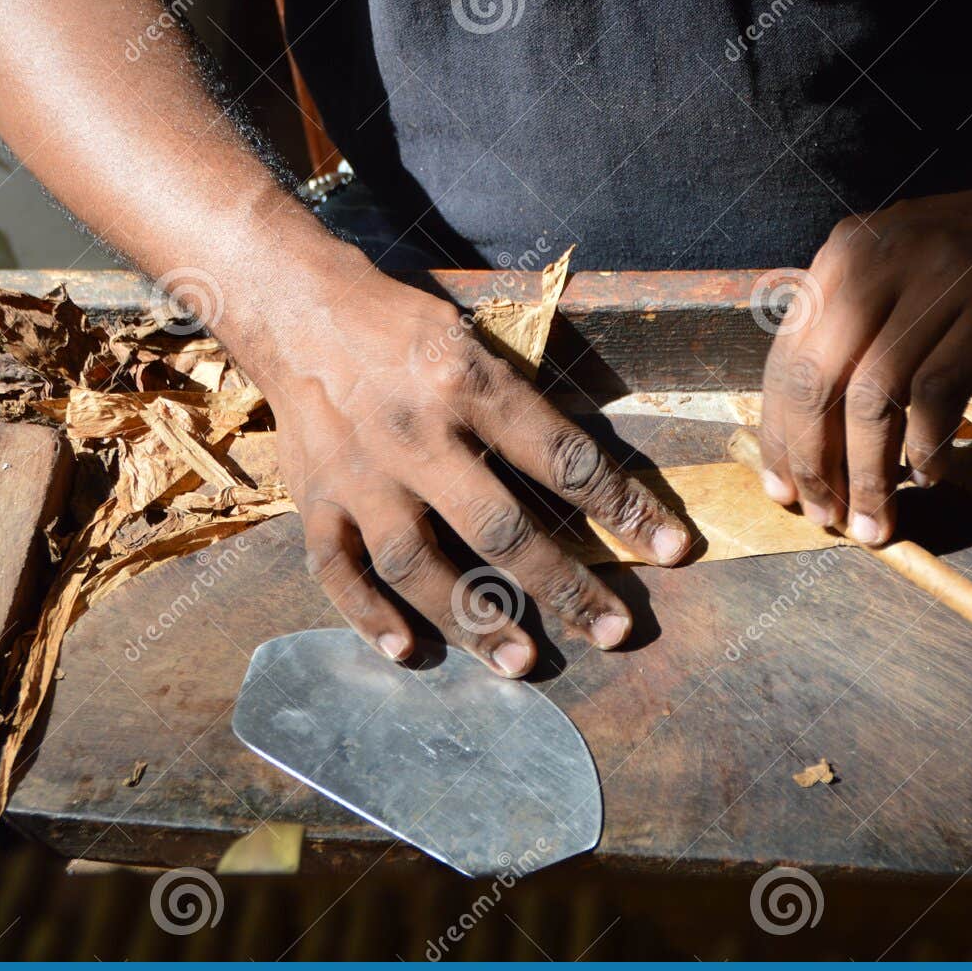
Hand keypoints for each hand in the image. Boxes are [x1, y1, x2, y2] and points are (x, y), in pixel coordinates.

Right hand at [266, 275, 691, 677]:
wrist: (299, 309)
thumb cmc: (404, 328)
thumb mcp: (476, 341)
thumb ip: (522, 406)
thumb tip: (591, 476)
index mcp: (467, 384)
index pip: (562, 458)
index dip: (623, 509)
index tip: (672, 551)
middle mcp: (415, 435)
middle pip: (499, 528)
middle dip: (563, 587)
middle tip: (612, 633)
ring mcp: (359, 474)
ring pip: (418, 564)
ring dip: (472, 621)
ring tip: (521, 661)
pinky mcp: (313, 498)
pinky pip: (336, 571)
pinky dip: (369, 616)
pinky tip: (409, 651)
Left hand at [757, 178, 971, 544]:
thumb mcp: (906, 270)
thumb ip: (859, 327)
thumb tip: (813, 431)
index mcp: (847, 254)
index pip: (786, 358)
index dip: (780, 435)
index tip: (782, 491)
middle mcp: (879, 259)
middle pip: (816, 380)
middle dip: (812, 463)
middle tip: (826, 518)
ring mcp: (938, 279)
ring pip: (872, 396)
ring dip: (868, 475)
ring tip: (874, 521)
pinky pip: (938, 394)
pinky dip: (927, 446)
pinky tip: (931, 474)